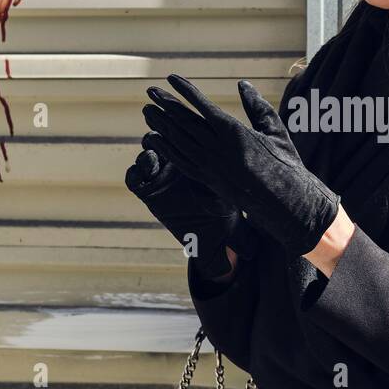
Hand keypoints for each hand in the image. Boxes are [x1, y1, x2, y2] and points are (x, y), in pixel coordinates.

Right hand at [124, 146, 256, 278]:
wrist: (207, 235)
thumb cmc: (223, 219)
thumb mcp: (235, 217)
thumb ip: (242, 227)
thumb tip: (254, 252)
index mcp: (199, 164)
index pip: (187, 143)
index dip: (184, 137)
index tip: (188, 138)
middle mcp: (179, 166)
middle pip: (165, 144)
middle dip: (162, 139)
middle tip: (163, 140)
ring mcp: (161, 177)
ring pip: (148, 157)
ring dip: (147, 155)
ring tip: (151, 158)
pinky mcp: (146, 190)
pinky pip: (135, 178)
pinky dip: (134, 173)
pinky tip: (140, 174)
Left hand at [140, 74, 340, 257]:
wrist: (285, 201)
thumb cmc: (284, 163)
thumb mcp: (275, 130)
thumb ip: (256, 106)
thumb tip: (242, 85)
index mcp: (235, 133)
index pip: (202, 106)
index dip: (185, 91)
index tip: (171, 78)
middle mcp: (218, 149)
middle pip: (185, 123)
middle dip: (166, 105)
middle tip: (150, 92)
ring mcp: (211, 166)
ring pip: (179, 142)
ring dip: (161, 125)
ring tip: (147, 112)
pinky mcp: (209, 180)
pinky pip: (181, 162)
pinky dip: (166, 149)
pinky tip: (155, 139)